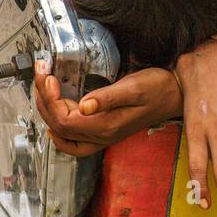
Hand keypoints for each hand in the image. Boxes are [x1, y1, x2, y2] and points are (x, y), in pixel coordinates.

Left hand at [33, 59, 180, 156]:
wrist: (175, 95)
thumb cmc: (157, 88)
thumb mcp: (134, 87)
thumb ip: (108, 97)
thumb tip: (83, 106)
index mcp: (105, 125)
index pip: (64, 118)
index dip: (50, 98)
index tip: (48, 75)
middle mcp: (101, 135)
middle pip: (59, 125)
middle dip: (44, 99)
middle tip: (41, 74)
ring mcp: (102, 136)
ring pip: (63, 132)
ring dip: (48, 111)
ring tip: (43, 88)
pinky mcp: (105, 130)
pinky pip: (74, 142)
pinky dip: (60, 133)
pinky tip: (54, 123)